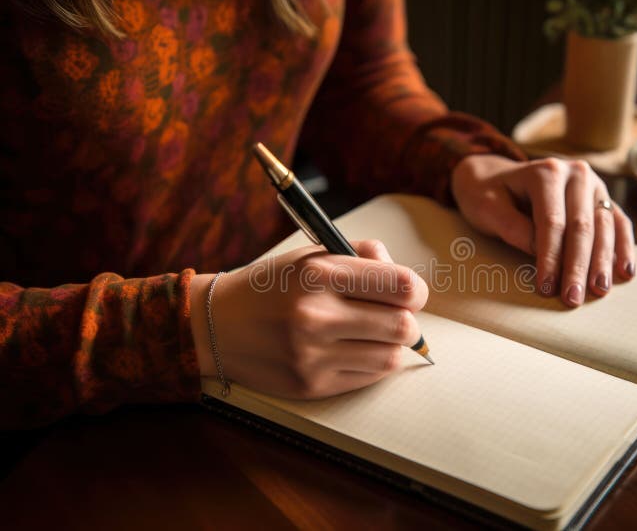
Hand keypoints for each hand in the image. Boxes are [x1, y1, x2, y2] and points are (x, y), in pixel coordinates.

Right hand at [190, 240, 428, 398]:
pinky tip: (355, 351)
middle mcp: (316, 316)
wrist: (217, 326)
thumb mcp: (311, 256)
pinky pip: (368, 378)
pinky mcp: (311, 385)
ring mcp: (312, 355)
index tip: (409, 294)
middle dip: (407, 321)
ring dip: (392, 346)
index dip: (415, 291)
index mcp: (319, 274)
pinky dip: (372, 364)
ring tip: (374, 336)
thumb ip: (363, 257)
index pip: (401, 286)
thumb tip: (408, 283)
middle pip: (403, 326)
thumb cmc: (273, 286)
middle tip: (394, 317)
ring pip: (392, 357)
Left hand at [451, 155, 634, 306]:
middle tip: (573, 298)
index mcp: (545, 172)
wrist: (494, 175)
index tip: (546, 288)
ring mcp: (593, 184)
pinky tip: (625, 271)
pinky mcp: (601, 197)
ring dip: (603, 261)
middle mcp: (575, 173)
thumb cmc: (487, 194)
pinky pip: (618, 222)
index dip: (550, 258)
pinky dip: (623, 247)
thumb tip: (540, 252)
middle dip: (578, 266)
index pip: (552, 222)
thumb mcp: (487, 207)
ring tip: (599, 291)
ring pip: (604, 226)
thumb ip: (512, 227)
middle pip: (582, 226)